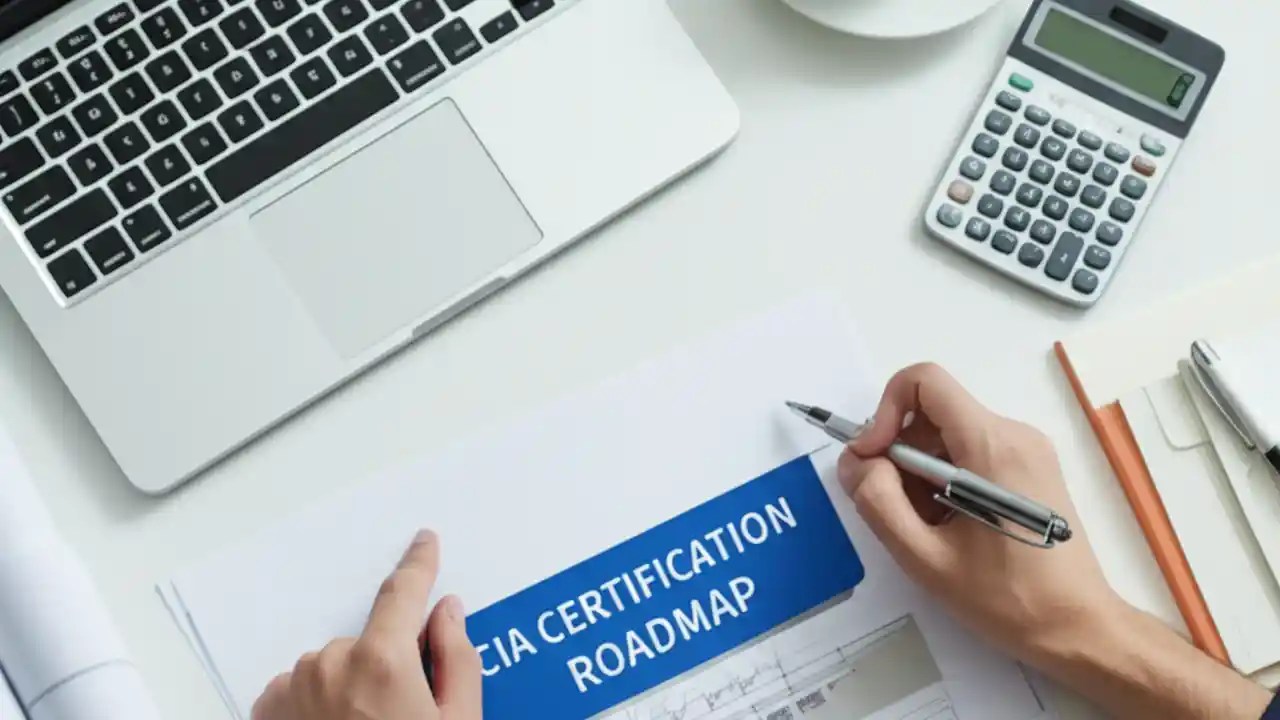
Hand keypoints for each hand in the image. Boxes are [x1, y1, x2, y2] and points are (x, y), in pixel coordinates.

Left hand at [252, 530, 481, 719]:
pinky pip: (300, 689)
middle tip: (405, 714)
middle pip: (371, 641)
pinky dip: (317, 704)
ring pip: (334, 666)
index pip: (404, 591)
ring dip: (351, 687)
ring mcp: (293, 689)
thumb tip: (448, 613)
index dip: (419, 563)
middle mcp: (331, 664)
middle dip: (388, 664)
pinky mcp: (268, 713)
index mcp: (383, 661)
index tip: (424, 542)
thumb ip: (456, 659)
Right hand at [838, 363, 1118, 665]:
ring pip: (948, 435)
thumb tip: (856, 462)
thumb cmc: (1007, 598)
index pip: (924, 381)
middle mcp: (1014, 434)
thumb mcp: (925, 558)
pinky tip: (951, 527)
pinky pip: (971, 452)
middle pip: (932, 412)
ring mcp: (1027, 449)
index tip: (873, 459)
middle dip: (900, 454)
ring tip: (930, 529)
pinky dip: (946, 480)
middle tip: (897, 510)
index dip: (884, 412)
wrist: (1078, 627)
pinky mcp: (1031, 467)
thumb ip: (878, 502)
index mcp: (992, 445)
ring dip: (921, 473)